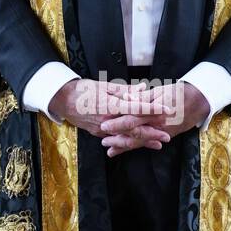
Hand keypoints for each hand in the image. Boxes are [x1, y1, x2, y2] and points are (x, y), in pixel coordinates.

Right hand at [48, 78, 170, 153]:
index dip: (153, 109)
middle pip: (134, 129)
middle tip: (167, 136)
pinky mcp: (98, 133)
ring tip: (158, 144)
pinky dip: (130, 142)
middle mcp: (108, 120)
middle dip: (152, 133)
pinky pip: (117, 139)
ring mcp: (102, 129)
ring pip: (126, 137)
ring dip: (143, 141)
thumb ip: (125, 90)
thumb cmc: (84, 90)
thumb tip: (143, 89)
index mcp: (110, 105)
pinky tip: (140, 144)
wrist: (63, 101)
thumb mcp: (105, 86)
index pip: (136, 108)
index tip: (168, 110)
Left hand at [99, 80, 209, 155]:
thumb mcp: (160, 91)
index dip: (117, 124)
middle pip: (134, 136)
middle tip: (103, 142)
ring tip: (110, 151)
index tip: (103, 126)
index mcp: (155, 113)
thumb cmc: (178, 93)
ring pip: (140, 143)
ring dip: (124, 147)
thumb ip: (142, 97)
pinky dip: (136, 147)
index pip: (132, 120)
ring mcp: (162, 133)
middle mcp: (158, 126)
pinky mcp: (165, 136)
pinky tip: (126, 150)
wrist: (199, 102)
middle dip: (117, 140)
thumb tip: (126, 99)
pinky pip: (148, 143)